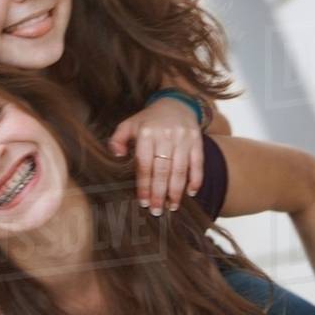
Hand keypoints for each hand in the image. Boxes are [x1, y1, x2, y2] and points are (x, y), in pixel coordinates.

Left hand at [108, 98, 204, 213]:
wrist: (176, 103)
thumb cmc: (149, 120)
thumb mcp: (129, 124)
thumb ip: (118, 139)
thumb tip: (116, 155)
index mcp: (146, 133)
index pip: (145, 164)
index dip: (144, 185)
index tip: (144, 202)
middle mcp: (166, 135)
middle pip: (162, 169)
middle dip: (160, 193)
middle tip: (157, 211)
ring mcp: (183, 138)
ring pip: (180, 169)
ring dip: (176, 191)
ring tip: (172, 207)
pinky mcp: (197, 140)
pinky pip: (198, 163)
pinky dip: (195, 179)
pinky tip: (190, 193)